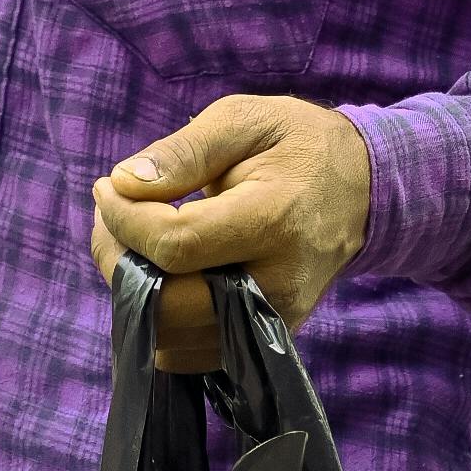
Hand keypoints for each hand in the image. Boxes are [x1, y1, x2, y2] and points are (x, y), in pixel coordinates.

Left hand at [90, 97, 371, 374]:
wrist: (362, 188)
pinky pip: (192, 350)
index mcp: (274, 221)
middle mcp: (277, 284)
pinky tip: (160, 268)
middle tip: (112, 214)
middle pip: (168, 306)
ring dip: (134, 291)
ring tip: (135, 238)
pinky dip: (161, 316)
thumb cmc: (296, 144)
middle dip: (119, 261)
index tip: (108, 186)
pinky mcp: (266, 337)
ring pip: (172, 338)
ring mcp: (274, 319)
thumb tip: (124, 184)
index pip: (176, 245)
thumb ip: (184, 151)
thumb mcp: (244, 120)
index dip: (126, 220)